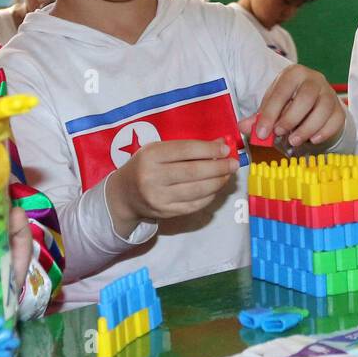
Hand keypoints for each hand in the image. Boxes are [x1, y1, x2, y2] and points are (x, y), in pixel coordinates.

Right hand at [106, 138, 238, 235]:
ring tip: (228, 175)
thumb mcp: (159, 150)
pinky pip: (194, 204)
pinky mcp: (166, 213)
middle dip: (218, 167)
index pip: (185, 150)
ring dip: (218, 182)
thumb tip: (219, 144)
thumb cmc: (145, 166)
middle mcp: (153, 177)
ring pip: (197, 190)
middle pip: (194, 172)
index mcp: (150, 156)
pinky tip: (215, 188)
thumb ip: (187, 147)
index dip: (208, 150)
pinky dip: (209, 196)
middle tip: (233, 163)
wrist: (124, 195)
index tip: (225, 149)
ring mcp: (159, 198)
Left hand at [238, 65, 343, 151]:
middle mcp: (314, 79)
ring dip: (306, 128)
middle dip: (291, 119)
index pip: (282, 91)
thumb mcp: (272, 108)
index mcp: (293, 74)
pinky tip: (312, 140)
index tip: (262, 132)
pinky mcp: (339, 110)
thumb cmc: (289, 104)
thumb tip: (244, 127)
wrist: (313, 106)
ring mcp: (329, 94)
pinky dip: (323, 133)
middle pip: (306, 97)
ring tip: (293, 140)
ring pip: (323, 109)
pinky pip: (335, 121)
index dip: (271, 113)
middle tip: (279, 133)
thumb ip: (258, 118)